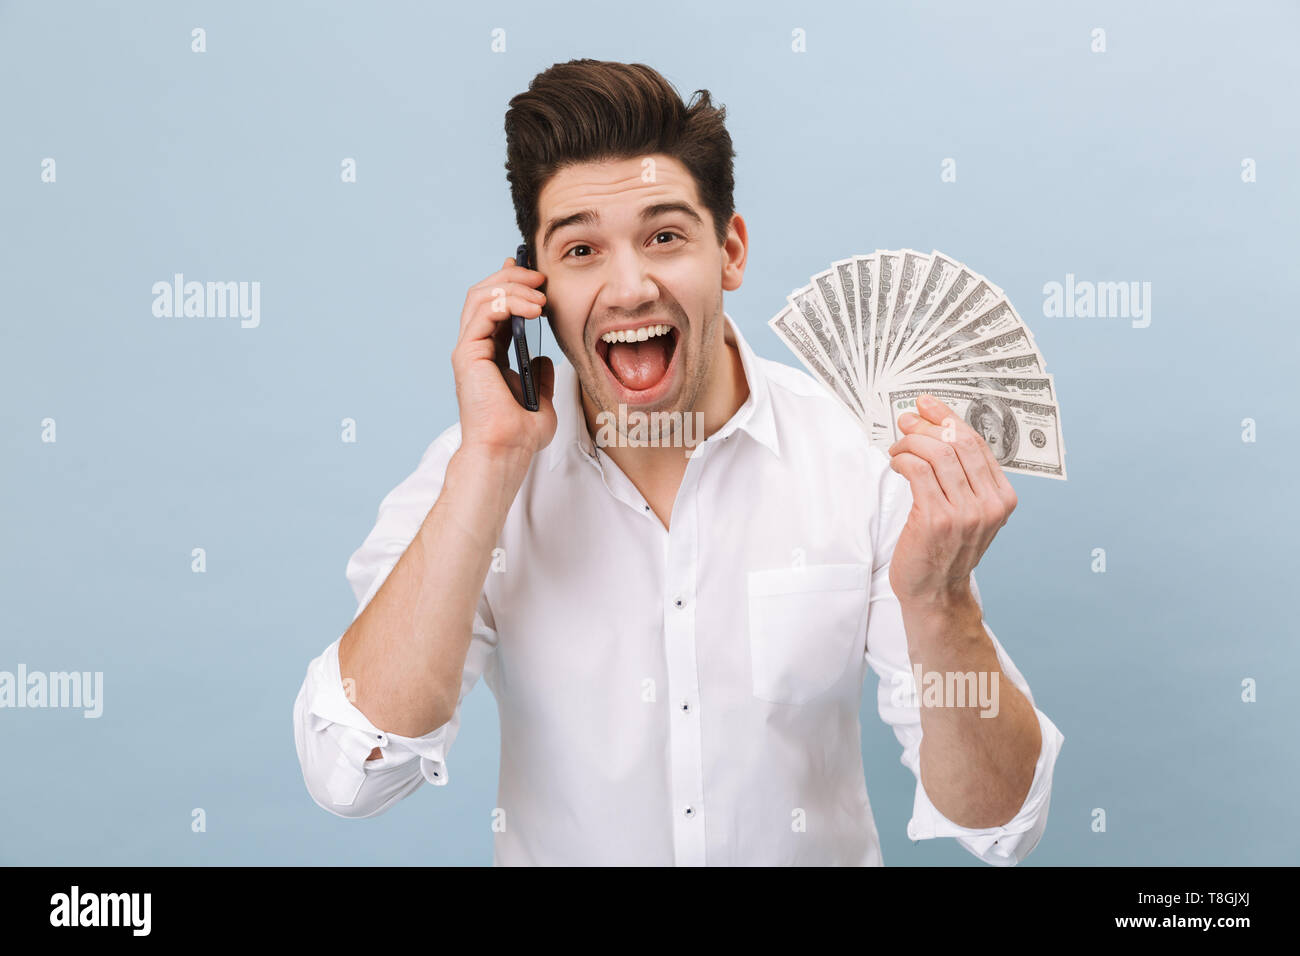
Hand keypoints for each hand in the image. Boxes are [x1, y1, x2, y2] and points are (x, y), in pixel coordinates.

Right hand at [452, 256, 556, 460]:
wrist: (507, 450)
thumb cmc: (520, 434)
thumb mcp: (541, 399)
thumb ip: (540, 376)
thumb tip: (545, 358)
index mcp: (489, 356)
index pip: (494, 308)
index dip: (511, 285)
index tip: (536, 276)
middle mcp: (475, 349)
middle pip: (484, 294)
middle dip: (513, 278)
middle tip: (540, 276)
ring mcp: (468, 349)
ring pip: (481, 296)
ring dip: (513, 287)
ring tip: (540, 294)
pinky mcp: (467, 353)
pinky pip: (484, 311)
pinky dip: (509, 301)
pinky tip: (534, 307)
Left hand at [885, 394, 1017, 607]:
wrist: (935, 592)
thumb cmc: (946, 550)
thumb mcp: (969, 513)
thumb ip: (964, 478)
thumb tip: (939, 429)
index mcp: (1003, 498)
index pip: (977, 444)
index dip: (949, 419)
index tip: (929, 405)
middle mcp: (989, 504)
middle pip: (958, 443)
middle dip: (928, 425)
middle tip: (905, 420)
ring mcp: (965, 513)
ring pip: (937, 454)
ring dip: (910, 443)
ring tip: (897, 448)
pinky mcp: (937, 519)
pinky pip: (918, 471)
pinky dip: (903, 459)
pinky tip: (896, 464)